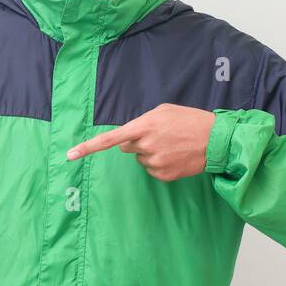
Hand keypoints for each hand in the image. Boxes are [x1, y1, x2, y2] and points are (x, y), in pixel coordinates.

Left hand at [66, 103, 215, 181]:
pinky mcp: (162, 175)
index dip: (88, 147)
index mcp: (144, 126)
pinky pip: (150, 169)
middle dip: (136, 141)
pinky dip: (159, 163)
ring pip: (139, 158)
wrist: (216, 141)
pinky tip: (174, 156)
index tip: (70, 155)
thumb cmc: (189, 121)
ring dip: (150, 152)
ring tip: (171, 144)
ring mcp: (154, 162)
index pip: (110, 140)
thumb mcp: (163, 111)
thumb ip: (141, 121)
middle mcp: (145, 146)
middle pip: (126, 147)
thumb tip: (129, 137)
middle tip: (159, 135)